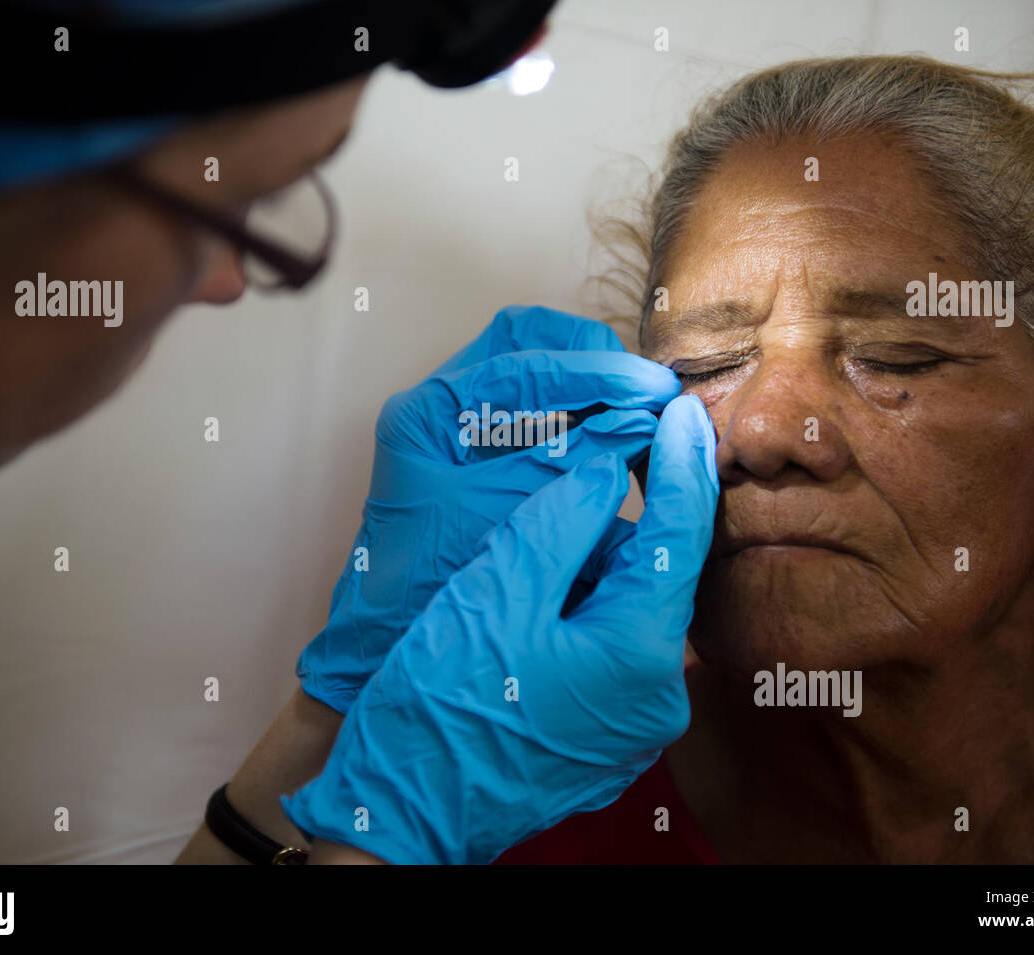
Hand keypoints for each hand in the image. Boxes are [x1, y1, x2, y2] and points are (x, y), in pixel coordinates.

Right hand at [283, 395, 717, 863]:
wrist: (404, 816)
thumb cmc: (440, 707)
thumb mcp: (497, 591)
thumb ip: (562, 521)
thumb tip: (606, 473)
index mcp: (640, 652)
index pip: (681, 534)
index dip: (681, 463)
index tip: (681, 410)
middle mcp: (657, 694)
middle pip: (652, 574)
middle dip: (611, 526)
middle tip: (571, 484)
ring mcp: (634, 724)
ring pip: (626, 612)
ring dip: (584, 575)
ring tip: (516, 572)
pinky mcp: (606, 738)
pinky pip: (608, 650)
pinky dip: (576, 615)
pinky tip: (521, 611)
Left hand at [297, 304, 681, 713]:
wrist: (381, 657)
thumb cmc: (425, 594)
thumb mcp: (505, 520)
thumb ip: (571, 464)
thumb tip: (644, 421)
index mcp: (428, 414)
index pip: (523, 362)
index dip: (596, 372)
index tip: (652, 388)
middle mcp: (439, 412)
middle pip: (528, 346)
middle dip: (592, 360)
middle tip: (648, 390)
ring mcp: (459, 436)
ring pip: (537, 379)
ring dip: (591, 388)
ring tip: (643, 412)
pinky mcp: (483, 467)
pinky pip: (541, 421)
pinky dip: (583, 423)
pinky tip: (620, 442)